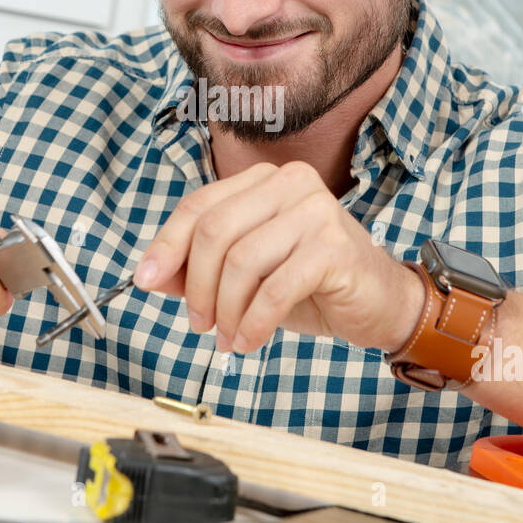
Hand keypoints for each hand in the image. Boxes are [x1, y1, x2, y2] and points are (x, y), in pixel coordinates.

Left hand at [133, 161, 424, 353]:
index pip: (199, 205)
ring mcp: (316, 211)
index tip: (144, 281)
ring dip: (226, 310)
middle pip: (215, 231)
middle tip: (200, 324)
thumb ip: (200, 269)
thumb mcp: (247, 276)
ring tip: (228, 338)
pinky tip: (249, 341)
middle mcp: (290, 183)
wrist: (379, 302)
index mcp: (263, 181)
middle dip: (198, 286)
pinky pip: (275, 289)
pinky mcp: (334, 247)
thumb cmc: (311, 284)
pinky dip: (254, 322)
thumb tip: (151, 276)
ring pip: (242, 261)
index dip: (166, 245)